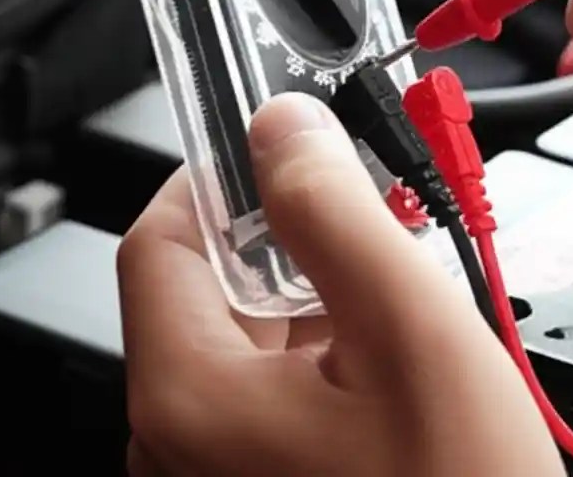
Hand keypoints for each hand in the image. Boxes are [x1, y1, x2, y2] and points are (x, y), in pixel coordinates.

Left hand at [118, 94, 562, 476]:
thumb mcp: (412, 335)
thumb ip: (337, 216)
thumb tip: (284, 129)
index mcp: (191, 398)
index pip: (160, 238)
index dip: (220, 172)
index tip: (281, 139)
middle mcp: (182, 443)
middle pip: (207, 288)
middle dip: (289, 235)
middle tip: (368, 209)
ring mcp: (219, 470)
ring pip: (248, 339)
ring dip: (317, 294)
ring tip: (396, 288)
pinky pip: (271, 392)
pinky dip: (324, 351)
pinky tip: (391, 354)